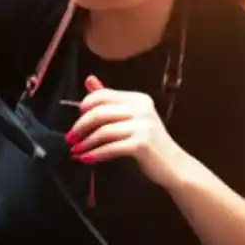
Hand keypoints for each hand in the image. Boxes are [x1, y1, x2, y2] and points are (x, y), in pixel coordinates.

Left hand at [65, 75, 187, 187]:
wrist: (173, 165)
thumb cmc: (148, 142)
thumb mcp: (130, 117)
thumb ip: (110, 100)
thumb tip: (89, 79)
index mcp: (137, 99)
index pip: (103, 95)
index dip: (85, 105)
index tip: (75, 118)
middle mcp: (141, 109)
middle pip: (100, 113)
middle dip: (80, 126)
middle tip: (70, 138)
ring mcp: (143, 126)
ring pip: (103, 131)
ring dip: (86, 143)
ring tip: (76, 151)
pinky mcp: (142, 143)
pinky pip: (111, 147)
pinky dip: (96, 154)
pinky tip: (86, 158)